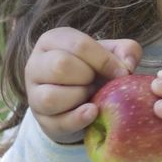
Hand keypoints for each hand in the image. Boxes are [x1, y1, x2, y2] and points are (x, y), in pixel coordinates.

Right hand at [23, 28, 142, 144]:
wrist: (81, 99)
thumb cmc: (96, 69)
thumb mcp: (112, 53)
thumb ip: (126, 51)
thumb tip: (127, 66)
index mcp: (53, 40)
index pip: (78, 45)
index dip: (105, 60)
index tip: (122, 72)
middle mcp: (36, 64)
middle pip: (60, 66)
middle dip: (87, 76)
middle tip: (96, 81)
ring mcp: (33, 93)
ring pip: (51, 96)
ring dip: (79, 96)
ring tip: (90, 95)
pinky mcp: (40, 119)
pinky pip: (57, 121)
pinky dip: (78, 119)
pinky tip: (92, 112)